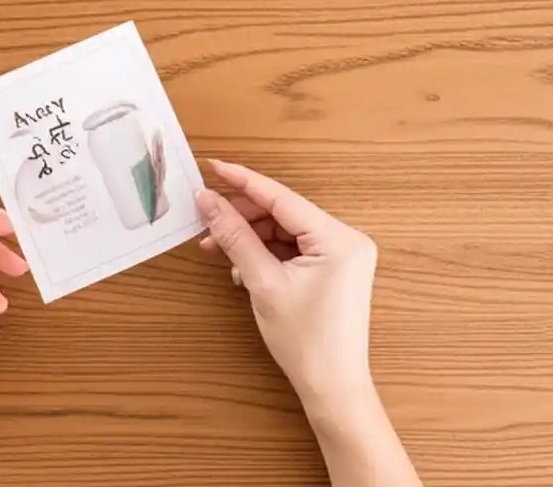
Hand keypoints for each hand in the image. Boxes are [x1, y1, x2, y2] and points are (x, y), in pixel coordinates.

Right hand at [196, 161, 377, 402]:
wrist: (332, 385)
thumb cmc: (306, 341)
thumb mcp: (263, 283)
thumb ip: (236, 237)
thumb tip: (209, 203)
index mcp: (339, 239)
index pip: (282, 198)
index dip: (244, 181)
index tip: (214, 167)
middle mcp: (347, 239)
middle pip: (283, 213)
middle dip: (243, 217)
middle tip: (205, 219)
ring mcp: (343, 255)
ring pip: (286, 231)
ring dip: (251, 237)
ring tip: (217, 248)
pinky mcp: (335, 269)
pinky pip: (295, 248)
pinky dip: (267, 253)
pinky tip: (241, 266)